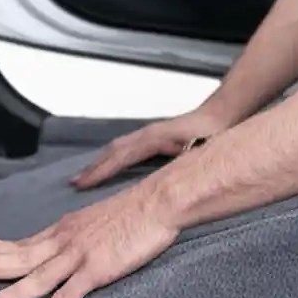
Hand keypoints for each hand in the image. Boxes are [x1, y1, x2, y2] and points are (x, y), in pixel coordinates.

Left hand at [0, 184, 180, 297]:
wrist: (160, 202)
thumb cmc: (138, 211)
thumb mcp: (101, 218)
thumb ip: (84, 231)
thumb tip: (79, 237)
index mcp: (66, 229)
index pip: (24, 240)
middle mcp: (64, 241)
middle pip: (20, 256)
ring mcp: (78, 256)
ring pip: (35, 279)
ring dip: (9, 294)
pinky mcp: (95, 271)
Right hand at [70, 107, 231, 189]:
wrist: (223, 114)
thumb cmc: (213, 133)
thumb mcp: (197, 149)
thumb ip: (181, 160)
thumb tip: (168, 175)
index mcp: (153, 139)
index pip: (120, 157)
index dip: (101, 171)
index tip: (83, 183)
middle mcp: (147, 134)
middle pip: (113, 151)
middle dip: (93, 168)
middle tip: (75, 183)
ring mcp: (149, 134)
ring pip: (118, 148)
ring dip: (101, 162)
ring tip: (86, 176)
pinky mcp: (154, 137)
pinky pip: (127, 147)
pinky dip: (113, 157)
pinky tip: (111, 166)